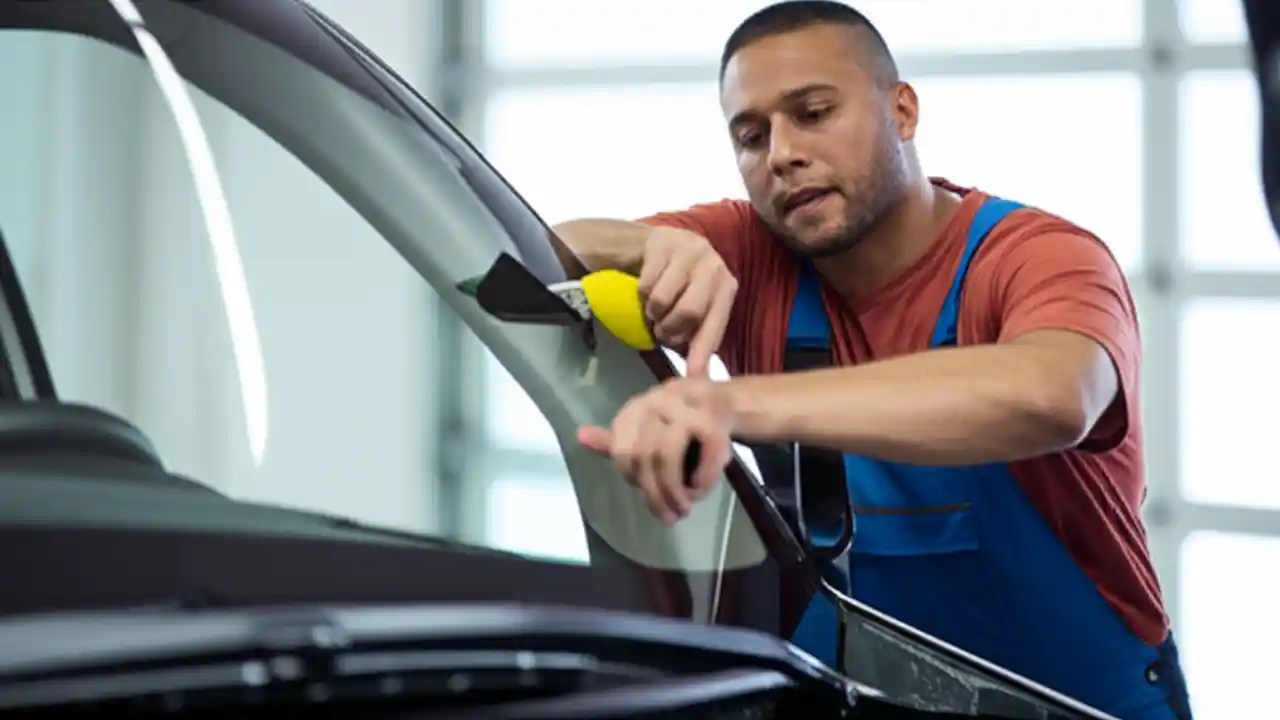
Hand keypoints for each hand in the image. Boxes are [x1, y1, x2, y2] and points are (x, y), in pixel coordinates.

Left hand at [578, 377, 735, 524]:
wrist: (729, 403)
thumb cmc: (684, 423)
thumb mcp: (648, 433)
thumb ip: (616, 439)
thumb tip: (580, 436)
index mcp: (638, 407)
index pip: (621, 452)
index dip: (633, 479)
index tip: (647, 493)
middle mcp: (658, 400)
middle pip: (643, 458)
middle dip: (656, 496)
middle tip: (670, 517)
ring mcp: (686, 407)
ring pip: (667, 458)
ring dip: (677, 493)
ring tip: (685, 509)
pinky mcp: (714, 419)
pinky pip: (702, 459)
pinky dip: (703, 480)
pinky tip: (702, 489)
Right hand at [638, 227, 736, 377]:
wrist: (647, 246)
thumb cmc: (672, 284)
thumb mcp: (688, 308)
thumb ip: (694, 336)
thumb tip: (697, 377)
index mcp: (726, 286)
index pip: (714, 324)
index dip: (702, 351)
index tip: (694, 377)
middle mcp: (714, 264)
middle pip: (689, 312)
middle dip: (669, 328)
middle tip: (659, 330)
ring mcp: (689, 249)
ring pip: (663, 299)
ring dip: (651, 311)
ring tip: (652, 308)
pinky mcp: (662, 241)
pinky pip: (645, 284)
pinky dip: (639, 293)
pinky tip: (644, 286)